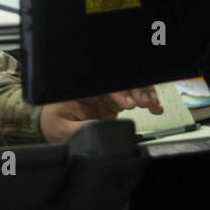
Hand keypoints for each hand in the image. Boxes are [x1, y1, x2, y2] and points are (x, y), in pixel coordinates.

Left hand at [39, 87, 162, 143]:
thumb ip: (79, 129)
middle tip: (145, 102)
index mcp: (81, 88)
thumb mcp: (61, 128)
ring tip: (152, 104)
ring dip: (145, 93)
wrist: (55, 129)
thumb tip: (98, 128)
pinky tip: (155, 106)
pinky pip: (134, 96)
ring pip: (131, 86)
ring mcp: (107, 93)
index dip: (119, 91)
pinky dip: (147, 100)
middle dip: (136, 89)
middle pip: (121, 81)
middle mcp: (96, 87)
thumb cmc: (54, 123)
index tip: (127, 103)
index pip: (104, 83)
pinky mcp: (115, 101)